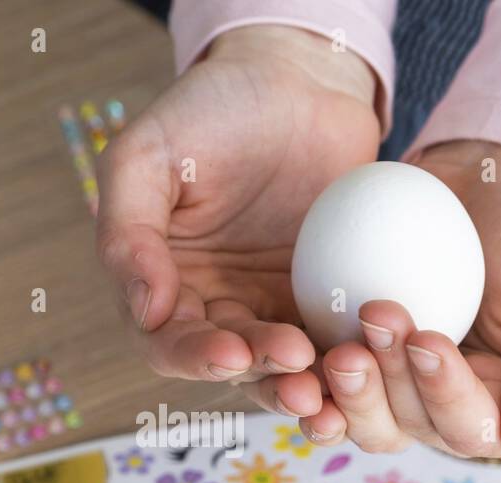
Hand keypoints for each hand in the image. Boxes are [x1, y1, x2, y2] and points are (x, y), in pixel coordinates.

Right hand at [95, 25, 380, 417]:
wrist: (299, 79)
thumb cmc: (212, 108)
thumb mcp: (148, 154)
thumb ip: (128, 231)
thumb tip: (145, 311)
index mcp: (161, 285)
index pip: (167, 342)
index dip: (195, 356)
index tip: (232, 352)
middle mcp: (214, 308)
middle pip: (231, 364)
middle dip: (261, 372)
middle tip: (296, 362)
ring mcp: (273, 308)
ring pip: (284, 368)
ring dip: (304, 383)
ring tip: (329, 386)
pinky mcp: (327, 301)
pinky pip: (336, 342)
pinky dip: (349, 362)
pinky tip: (372, 365)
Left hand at [303, 141, 500, 456]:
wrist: (486, 185)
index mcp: (498, 411)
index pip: (468, 429)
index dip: (445, 393)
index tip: (428, 337)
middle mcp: (440, 410)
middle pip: (408, 427)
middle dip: (389, 382)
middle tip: (378, 317)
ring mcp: (390, 388)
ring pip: (362, 418)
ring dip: (348, 392)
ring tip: (339, 348)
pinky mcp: (349, 357)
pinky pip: (322, 385)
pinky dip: (306, 381)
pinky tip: (292, 361)